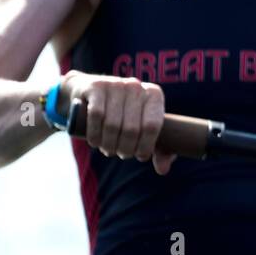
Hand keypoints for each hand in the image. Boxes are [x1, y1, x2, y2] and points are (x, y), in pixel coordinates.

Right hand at [61, 71, 175, 174]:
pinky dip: (95, 135)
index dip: (145, 146)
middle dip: (125, 149)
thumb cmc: (124, 114)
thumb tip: (163, 169)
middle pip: (131, 129)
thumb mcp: (143, 128)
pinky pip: (96, 116)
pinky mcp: (96, 86)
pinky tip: (95, 142)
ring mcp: (116, 84)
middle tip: (120, 154)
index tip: (139, 156)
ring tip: (108, 149)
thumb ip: (159, 149)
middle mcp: (136, 86)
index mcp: (154, 95)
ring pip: (112, 124)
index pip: (152, 126)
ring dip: (108, 145)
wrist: (92, 91)